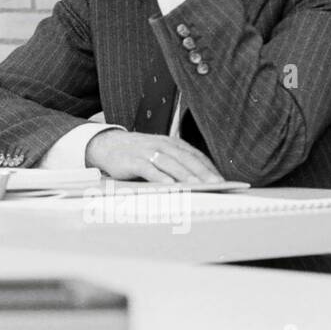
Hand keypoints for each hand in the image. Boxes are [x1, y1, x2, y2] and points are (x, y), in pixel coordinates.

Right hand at [85, 129, 222, 182]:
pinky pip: (149, 169)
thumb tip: (200, 181)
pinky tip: (170, 185)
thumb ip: (176, 163)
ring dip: (185, 175)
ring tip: (199, 186)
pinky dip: (160, 177)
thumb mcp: (160, 154)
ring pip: (171, 164)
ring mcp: (147, 152)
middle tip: (217, 184)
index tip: (222, 180)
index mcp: (171, 143)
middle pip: (186, 159)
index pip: (195, 155)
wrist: (108, 145)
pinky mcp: (133, 161)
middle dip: (202, 172)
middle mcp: (162, 145)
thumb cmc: (138, 154)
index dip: (209, 167)